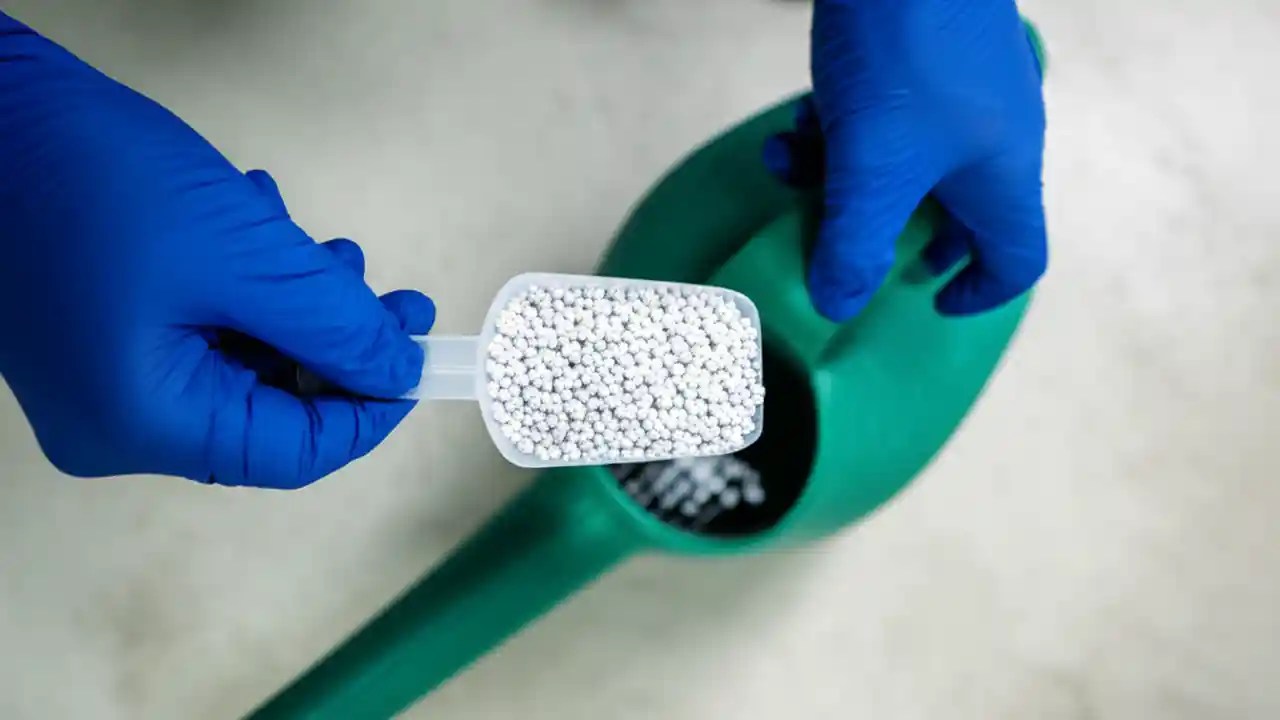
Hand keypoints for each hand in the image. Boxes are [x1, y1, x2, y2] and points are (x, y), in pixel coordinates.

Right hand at [0, 13, 431, 488]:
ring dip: (298, 307)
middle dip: (339, 346)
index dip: (370, 410)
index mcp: (145, 424)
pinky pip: (202, 333)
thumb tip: (399, 371)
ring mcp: (103, 383)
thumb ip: (335, 326)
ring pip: (244, 364)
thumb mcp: (245, 257)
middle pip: (271, 408)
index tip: (420, 359)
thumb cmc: (90, 178)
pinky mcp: (99, 339)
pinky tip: (259, 224)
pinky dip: (247, 288)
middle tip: (396, 299)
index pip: (292, 454)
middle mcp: (118, 423)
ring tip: (327, 249)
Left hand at [764, 0, 1046, 319]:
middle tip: (846, 239)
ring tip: (792, 164)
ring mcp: (964, 94)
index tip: (928, 300)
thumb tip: (839, 304)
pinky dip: (844, 127)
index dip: (978, 293)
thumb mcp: (870, 168)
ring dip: (843, 174)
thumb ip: (853, 244)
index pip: (1017, 258)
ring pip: (906, 162)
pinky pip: (890, 115)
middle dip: (886, 230)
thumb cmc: (907, 57)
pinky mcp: (929, 58)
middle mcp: (995, 138)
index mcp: (1002, 177)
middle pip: (952, 212)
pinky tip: (798, 120)